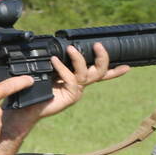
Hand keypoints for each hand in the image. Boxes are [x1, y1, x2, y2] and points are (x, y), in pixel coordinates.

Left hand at [3, 43, 129, 133]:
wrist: (27, 108)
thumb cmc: (36, 89)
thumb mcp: (48, 73)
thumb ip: (57, 63)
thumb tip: (58, 47)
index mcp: (77, 80)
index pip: (99, 74)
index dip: (114, 71)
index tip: (127, 66)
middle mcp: (80, 86)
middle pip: (100, 72)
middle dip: (103, 58)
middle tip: (99, 46)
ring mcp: (76, 92)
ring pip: (86, 74)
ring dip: (79, 59)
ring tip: (72, 49)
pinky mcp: (70, 96)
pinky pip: (71, 79)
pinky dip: (63, 68)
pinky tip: (54, 61)